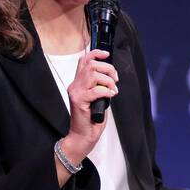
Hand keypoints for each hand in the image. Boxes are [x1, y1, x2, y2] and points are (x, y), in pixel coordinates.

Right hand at [60, 49, 119, 163]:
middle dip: (108, 69)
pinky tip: (110, 96)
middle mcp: (75, 85)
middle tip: (115, 80)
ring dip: (108, 81)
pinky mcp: (79, 101)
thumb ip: (100, 86)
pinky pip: (96, 90)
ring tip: (112, 90)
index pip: (84, 61)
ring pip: (93, 74)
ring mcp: (76, 92)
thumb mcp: (98, 98)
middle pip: (91, 65)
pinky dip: (106, 91)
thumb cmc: (92, 119)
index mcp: (78, 83)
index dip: (96, 54)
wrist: (83, 135)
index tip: (106, 54)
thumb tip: (111, 76)